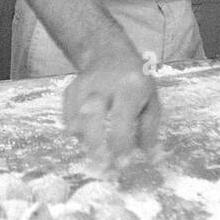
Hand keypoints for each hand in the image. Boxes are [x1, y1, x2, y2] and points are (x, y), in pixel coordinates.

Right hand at [63, 50, 162, 178]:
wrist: (109, 53)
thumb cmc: (135, 81)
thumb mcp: (151, 100)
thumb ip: (150, 129)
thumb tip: (149, 158)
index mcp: (129, 88)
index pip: (121, 120)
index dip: (121, 145)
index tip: (123, 164)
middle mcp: (103, 86)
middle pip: (93, 118)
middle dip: (96, 145)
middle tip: (102, 165)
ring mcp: (83, 87)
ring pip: (76, 118)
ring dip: (83, 141)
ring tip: (93, 155)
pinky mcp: (70, 90)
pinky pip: (67, 116)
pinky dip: (74, 132)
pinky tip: (85, 140)